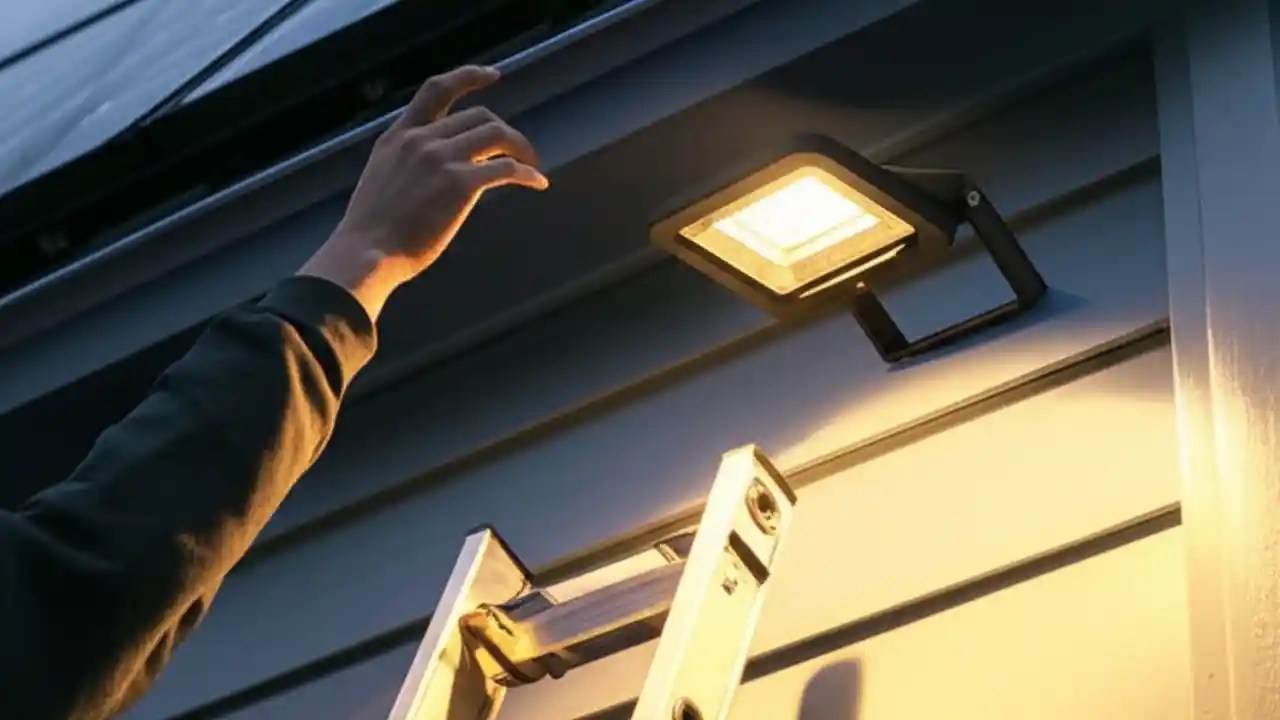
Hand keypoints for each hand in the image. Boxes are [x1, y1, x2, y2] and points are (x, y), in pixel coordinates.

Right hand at [299, 65, 548, 320]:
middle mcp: (421, 140)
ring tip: (532, 165)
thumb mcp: (383, 177)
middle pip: (479, 116)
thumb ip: (411, 161)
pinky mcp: (460, 185)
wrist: (366, 253)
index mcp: (399, 136)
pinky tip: (537, 183)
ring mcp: (441, 159)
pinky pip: (507, 168)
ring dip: (521, 148)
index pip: (436, 90)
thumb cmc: (375, 230)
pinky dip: (528, 173)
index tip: (492, 75)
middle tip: (520, 152)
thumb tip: (449, 165)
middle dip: (506, 132)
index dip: (467, 76)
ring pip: (496, 135)